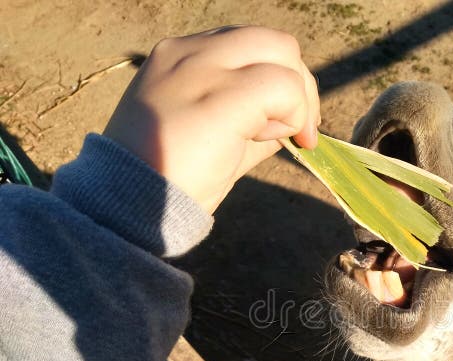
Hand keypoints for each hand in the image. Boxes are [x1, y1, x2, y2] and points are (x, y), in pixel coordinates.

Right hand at [104, 26, 320, 212]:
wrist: (130, 206)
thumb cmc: (168, 180)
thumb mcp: (210, 137)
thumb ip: (249, 119)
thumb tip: (291, 120)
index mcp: (181, 57)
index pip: (250, 46)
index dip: (279, 80)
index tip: (284, 124)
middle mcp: (190, 51)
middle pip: (274, 42)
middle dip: (301, 85)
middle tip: (301, 133)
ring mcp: (203, 67)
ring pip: (283, 54)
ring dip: (297, 101)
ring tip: (273, 138)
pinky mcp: (220, 94)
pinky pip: (283, 86)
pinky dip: (293, 114)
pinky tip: (270, 140)